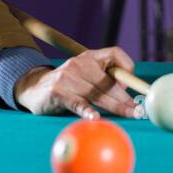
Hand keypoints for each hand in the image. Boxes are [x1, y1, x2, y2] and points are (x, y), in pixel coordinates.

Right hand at [13, 48, 140, 118]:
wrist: (33, 88)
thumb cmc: (67, 85)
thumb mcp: (84, 75)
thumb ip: (103, 79)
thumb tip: (127, 92)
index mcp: (89, 57)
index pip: (114, 54)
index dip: (127, 67)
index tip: (133, 85)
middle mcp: (79, 63)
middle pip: (109, 81)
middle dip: (126, 98)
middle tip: (139, 111)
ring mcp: (68, 77)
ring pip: (97, 94)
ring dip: (115, 107)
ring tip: (129, 115)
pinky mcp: (58, 92)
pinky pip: (76, 103)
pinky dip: (86, 111)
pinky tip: (94, 118)